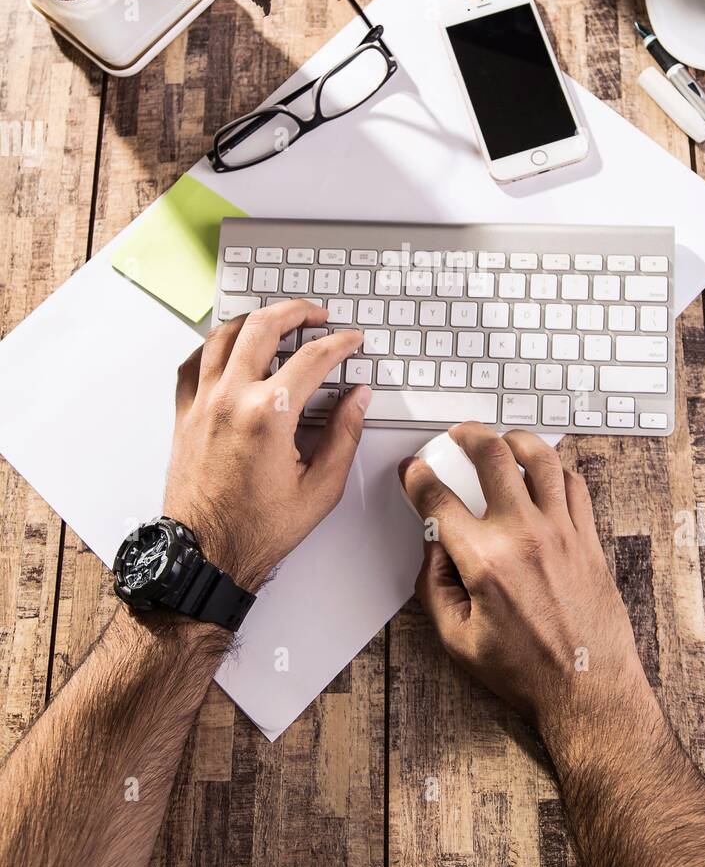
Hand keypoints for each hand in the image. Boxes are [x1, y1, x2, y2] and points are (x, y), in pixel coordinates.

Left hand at [164, 299, 369, 591]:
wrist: (206, 554)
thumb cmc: (256, 529)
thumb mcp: (320, 489)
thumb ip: (343, 435)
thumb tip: (357, 398)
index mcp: (268, 416)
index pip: (313, 359)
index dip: (340, 344)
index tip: (351, 341)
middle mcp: (231, 400)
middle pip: (263, 327)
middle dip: (296, 312)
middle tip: (317, 315)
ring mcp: (202, 403)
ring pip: (223, 335)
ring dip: (254, 319)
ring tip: (275, 320)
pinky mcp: (184, 414)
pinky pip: (193, 362)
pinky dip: (213, 345)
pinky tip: (229, 347)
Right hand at [400, 424, 656, 739]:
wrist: (588, 689)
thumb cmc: (526, 671)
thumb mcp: (457, 639)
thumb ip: (434, 586)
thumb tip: (433, 545)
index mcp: (485, 561)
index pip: (438, 498)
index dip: (417, 477)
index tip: (412, 471)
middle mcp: (524, 536)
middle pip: (491, 456)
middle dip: (466, 436)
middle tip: (457, 436)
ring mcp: (562, 532)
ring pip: (540, 458)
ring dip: (515, 439)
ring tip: (502, 440)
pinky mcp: (587, 538)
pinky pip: (574, 484)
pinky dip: (556, 469)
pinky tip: (543, 473)